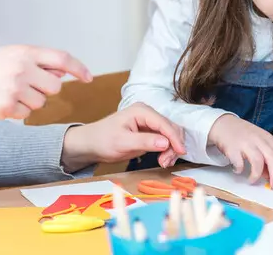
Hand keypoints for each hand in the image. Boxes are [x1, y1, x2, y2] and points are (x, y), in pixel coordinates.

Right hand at [0, 45, 91, 119]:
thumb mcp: (13, 55)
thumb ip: (39, 62)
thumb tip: (62, 75)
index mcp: (25, 52)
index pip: (61, 58)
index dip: (78, 68)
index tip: (88, 77)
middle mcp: (21, 68)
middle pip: (55, 87)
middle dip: (45, 89)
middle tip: (27, 85)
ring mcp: (14, 88)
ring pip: (41, 103)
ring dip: (30, 101)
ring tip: (11, 92)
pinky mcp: (7, 107)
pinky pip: (27, 114)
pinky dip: (18, 111)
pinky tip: (4, 102)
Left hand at [60, 103, 185, 172]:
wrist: (92, 144)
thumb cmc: (103, 140)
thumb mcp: (123, 142)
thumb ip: (145, 141)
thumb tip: (165, 142)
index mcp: (141, 111)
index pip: (164, 123)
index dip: (175, 138)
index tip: (181, 152)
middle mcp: (148, 114)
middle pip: (171, 128)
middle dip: (173, 145)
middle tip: (166, 162)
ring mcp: (149, 123)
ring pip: (170, 134)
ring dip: (171, 149)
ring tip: (163, 163)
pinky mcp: (149, 132)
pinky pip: (165, 139)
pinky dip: (167, 150)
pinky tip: (163, 159)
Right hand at [208, 114, 272, 187]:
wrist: (223, 124)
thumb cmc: (242, 135)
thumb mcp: (258, 142)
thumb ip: (266, 157)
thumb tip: (270, 176)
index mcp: (267, 138)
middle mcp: (258, 139)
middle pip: (272, 159)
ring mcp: (245, 143)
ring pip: (258, 161)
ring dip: (256, 175)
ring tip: (252, 181)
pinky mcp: (233, 148)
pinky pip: (239, 163)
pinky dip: (239, 170)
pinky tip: (237, 170)